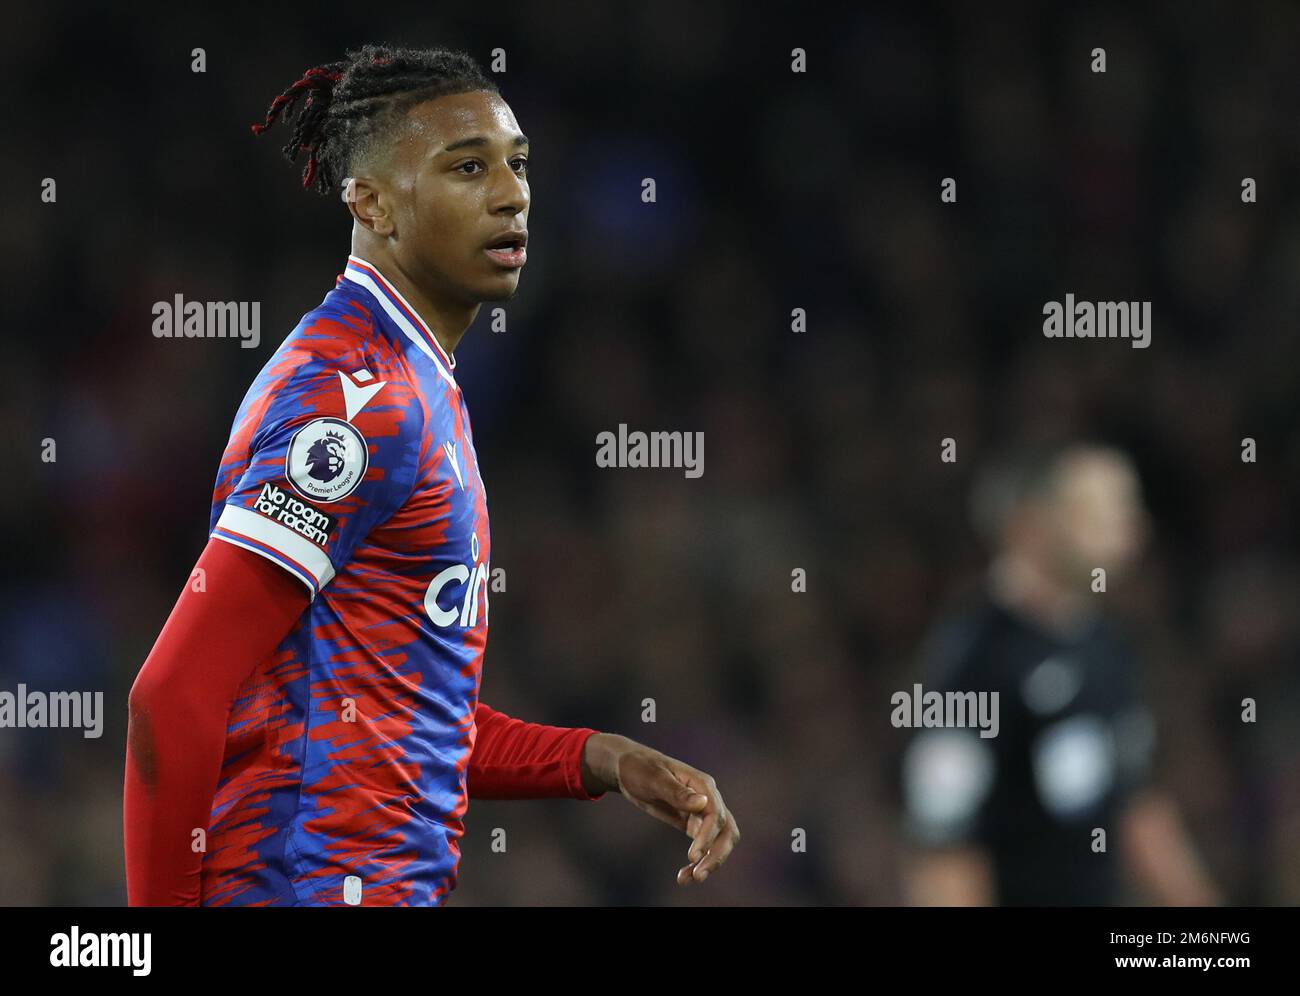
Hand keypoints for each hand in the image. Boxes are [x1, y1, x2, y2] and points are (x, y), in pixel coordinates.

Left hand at [582, 733, 739, 885]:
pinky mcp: (692, 823)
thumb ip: (677, 792)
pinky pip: (703, 845)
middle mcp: (707, 799)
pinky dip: (698, 861)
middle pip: (726, 830)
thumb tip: (703, 804)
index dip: (707, 837)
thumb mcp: (654, 778)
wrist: (628, 768)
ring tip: (688, 879)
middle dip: (716, 854)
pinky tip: (684, 875)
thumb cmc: (640, 768)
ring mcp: (701, 812)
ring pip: (718, 841)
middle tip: (699, 875)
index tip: (692, 856)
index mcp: (702, 784)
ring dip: (710, 862)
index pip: (715, 814)